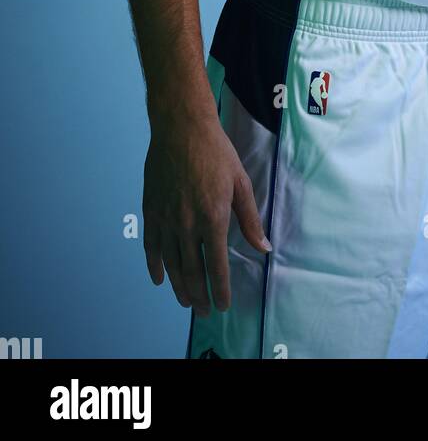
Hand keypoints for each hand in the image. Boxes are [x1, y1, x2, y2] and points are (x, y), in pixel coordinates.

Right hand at [143, 114, 271, 315]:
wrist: (182, 128)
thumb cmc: (216, 152)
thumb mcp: (241, 183)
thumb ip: (250, 219)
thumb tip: (263, 247)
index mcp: (213, 218)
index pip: (216, 267)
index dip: (220, 291)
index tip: (223, 306)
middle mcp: (187, 225)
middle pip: (192, 272)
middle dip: (199, 296)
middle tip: (204, 312)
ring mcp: (166, 219)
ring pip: (171, 264)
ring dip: (179, 287)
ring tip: (186, 302)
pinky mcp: (151, 211)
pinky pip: (151, 247)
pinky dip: (155, 266)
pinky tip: (161, 279)